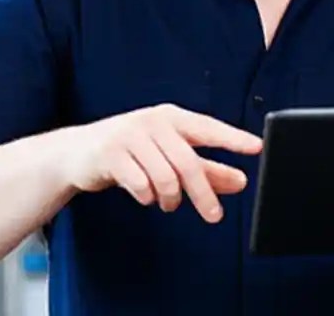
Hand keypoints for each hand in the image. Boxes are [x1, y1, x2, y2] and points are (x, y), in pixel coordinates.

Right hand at [61, 103, 261, 222]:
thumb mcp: (169, 157)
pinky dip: (146, 196)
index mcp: (170, 117)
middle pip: (188, 162)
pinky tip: (144, 195)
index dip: (232, 138)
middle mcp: (151, 122)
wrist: (76, 153)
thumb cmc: (130, 152)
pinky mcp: (110, 154)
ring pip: (165, 177)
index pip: (207, 127)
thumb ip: (205, 168)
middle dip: (203, 193)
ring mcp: (128, 136)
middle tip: (215, 216)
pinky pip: (140, 185)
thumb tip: (240, 181)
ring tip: (167, 202)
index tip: (257, 147)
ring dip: (170, 198)